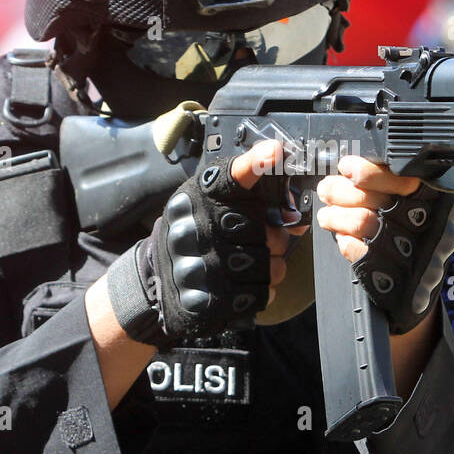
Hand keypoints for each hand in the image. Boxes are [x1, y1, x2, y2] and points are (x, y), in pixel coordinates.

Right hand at [104, 140, 297, 344]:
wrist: (160, 278)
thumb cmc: (197, 232)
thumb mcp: (208, 202)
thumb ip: (246, 195)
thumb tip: (292, 206)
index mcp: (196, 199)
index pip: (228, 177)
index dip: (254, 164)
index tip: (274, 151)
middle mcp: (194, 231)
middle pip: (262, 229)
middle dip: (274, 238)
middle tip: (266, 240)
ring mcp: (200, 268)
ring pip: (267, 266)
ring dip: (271, 266)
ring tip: (255, 263)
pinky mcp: (208, 301)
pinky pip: (259, 293)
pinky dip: (261, 290)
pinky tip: (245, 284)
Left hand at [316, 156, 453, 334]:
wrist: (419, 279)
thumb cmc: (407, 227)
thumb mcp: (406, 198)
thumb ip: (384, 181)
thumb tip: (347, 168)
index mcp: (435, 196)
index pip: (404, 178)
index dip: (371, 172)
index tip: (347, 167)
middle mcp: (430, 222)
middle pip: (381, 201)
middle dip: (343, 192)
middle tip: (326, 190)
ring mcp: (416, 250)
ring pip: (367, 224)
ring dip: (338, 217)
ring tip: (327, 215)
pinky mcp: (399, 275)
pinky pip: (365, 255)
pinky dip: (348, 244)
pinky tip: (343, 238)